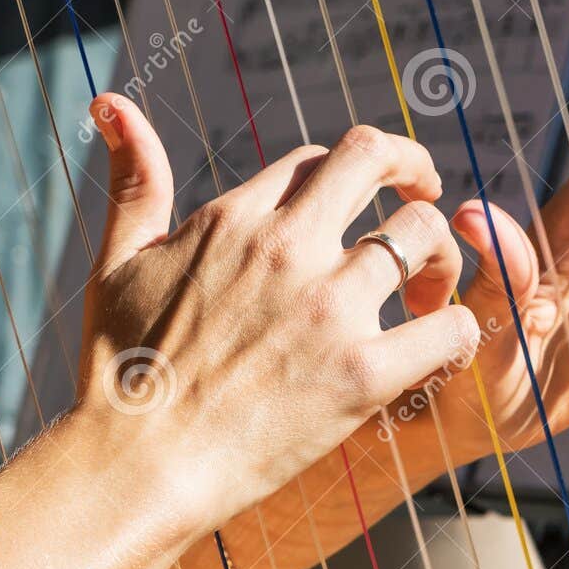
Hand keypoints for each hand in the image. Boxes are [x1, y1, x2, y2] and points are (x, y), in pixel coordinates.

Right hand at [76, 94, 480, 531]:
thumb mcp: (118, 262)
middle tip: (425, 189)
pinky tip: (441, 343)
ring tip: (427, 288)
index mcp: (236, 217)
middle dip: (411, 165)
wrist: (137, 468)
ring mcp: (330, 309)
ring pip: (423, 235)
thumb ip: (135, 180)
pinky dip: (457, 328)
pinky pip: (448, 327)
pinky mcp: (362, 376)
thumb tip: (110, 100)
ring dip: (436, 254)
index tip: (357, 194)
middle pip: (376, 159)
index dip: (345, 173)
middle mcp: (288, 248)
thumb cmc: (120, 371)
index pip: (318, 159)